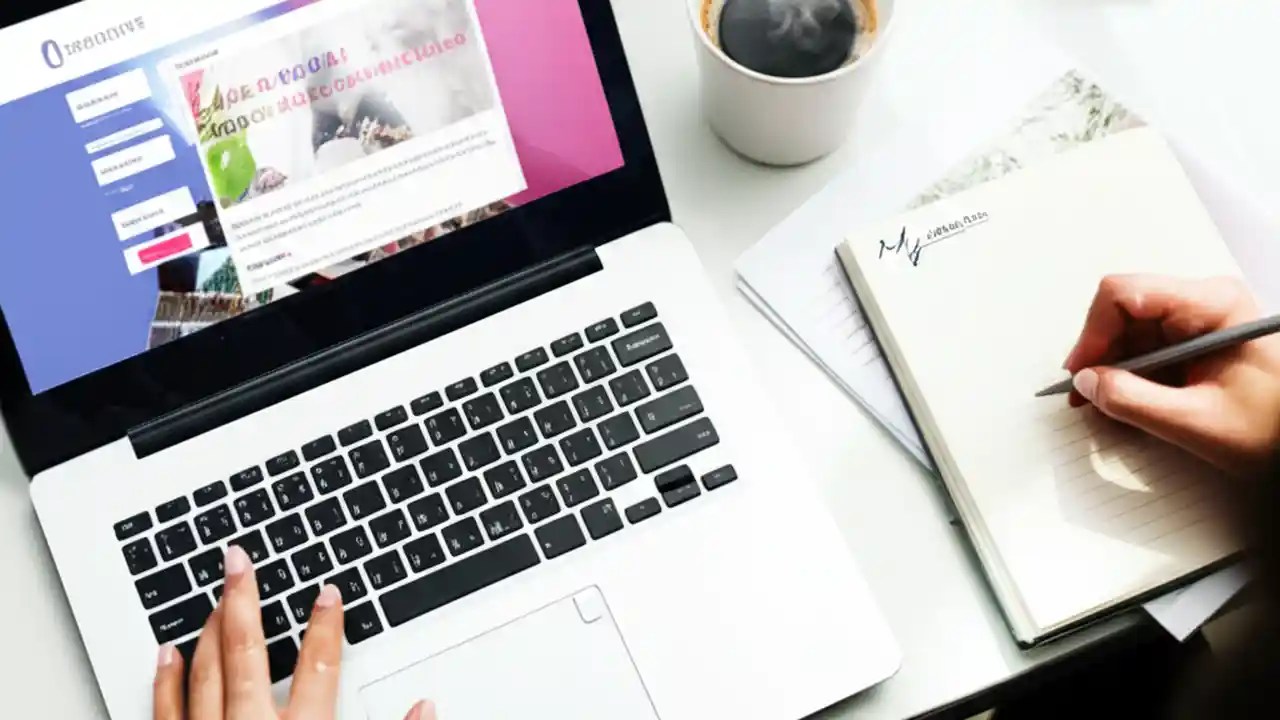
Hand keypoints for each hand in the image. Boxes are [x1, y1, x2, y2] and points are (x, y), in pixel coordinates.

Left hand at [153, 545, 435, 719]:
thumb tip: (425, 709)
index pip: (317, 668)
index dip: (325, 627)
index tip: (327, 592)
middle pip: (247, 655)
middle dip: (244, 601)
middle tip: (238, 560)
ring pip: (204, 675)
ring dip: (209, 630)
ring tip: (215, 595)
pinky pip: (165, 713)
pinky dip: (165, 679)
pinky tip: (167, 652)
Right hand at [1064, 274, 1279, 477]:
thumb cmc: (1271, 427)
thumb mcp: (1196, 421)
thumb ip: (1133, 401)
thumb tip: (1086, 383)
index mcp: (1211, 304)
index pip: (1124, 294)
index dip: (1092, 334)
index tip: (1081, 373)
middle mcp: (1202, 300)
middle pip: (1122, 313)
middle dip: (1100, 356)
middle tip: (1086, 396)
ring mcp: (1197, 317)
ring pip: (1128, 331)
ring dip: (1113, 370)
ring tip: (1109, 408)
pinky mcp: (1192, 337)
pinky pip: (1144, 347)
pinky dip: (1130, 376)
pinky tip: (1130, 404)